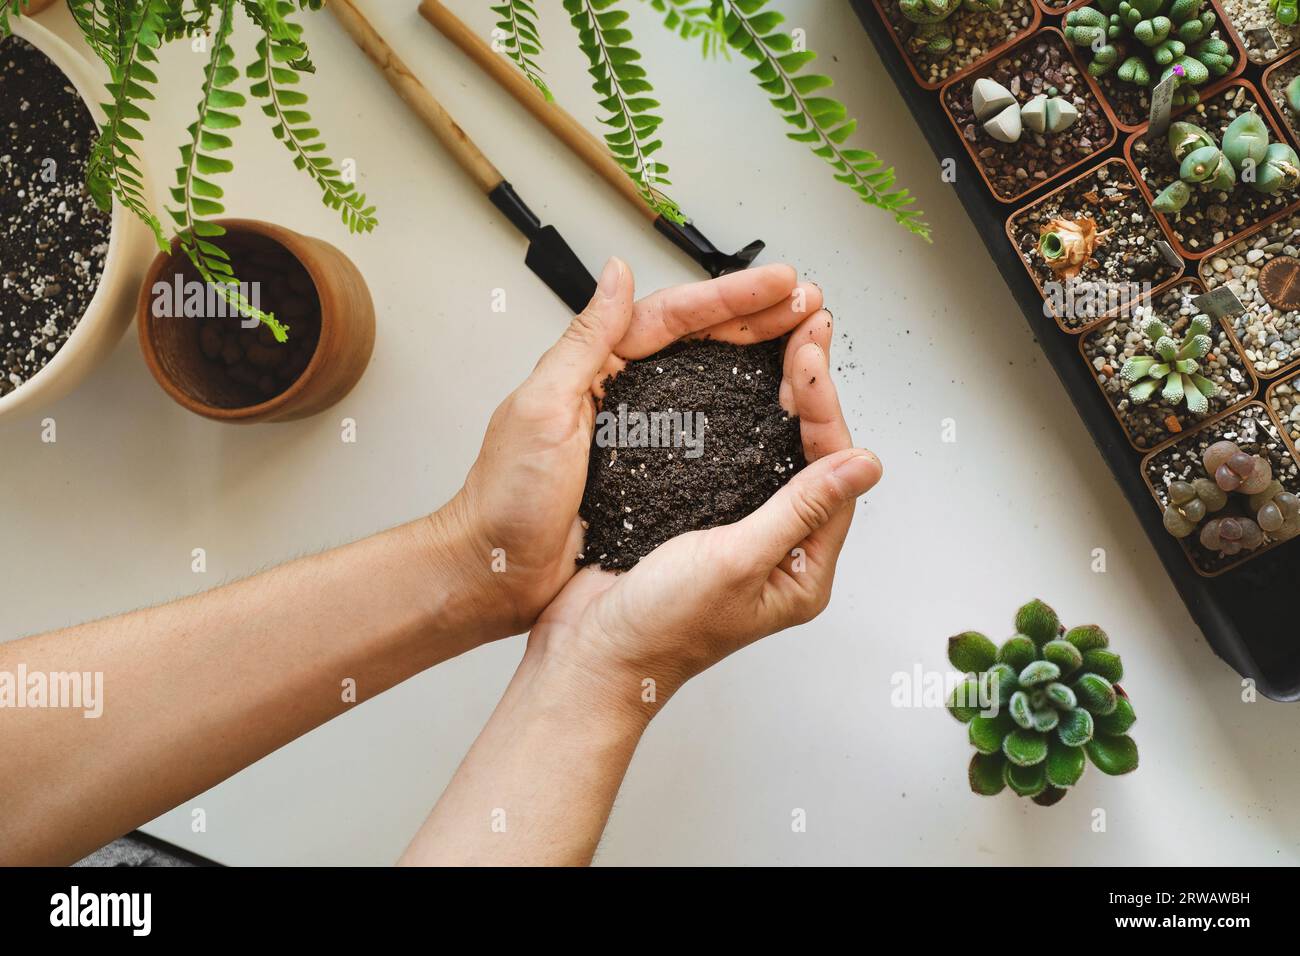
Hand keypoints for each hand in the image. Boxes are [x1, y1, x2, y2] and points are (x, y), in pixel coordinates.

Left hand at [440, 258, 825, 637]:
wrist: (498, 572)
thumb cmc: (506, 500)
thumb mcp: (542, 409)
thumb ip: (583, 341)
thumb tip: (616, 275)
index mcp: (595, 367)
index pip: (673, 316)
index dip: (731, 298)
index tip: (780, 286)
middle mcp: (621, 392)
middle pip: (700, 340)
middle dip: (757, 317)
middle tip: (809, 304)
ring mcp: (640, 432)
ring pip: (709, 378)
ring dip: (757, 356)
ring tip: (803, 341)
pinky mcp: (652, 472)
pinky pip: (705, 429)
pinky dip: (741, 411)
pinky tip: (773, 406)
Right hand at [520, 311, 880, 720]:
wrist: (588, 653)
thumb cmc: (658, 629)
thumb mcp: (737, 563)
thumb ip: (800, 509)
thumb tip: (863, 466)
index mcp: (801, 569)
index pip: (832, 472)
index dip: (823, 408)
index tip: (809, 356)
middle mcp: (777, 548)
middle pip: (809, 454)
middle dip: (810, 389)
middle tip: (808, 329)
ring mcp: (737, 530)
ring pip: (771, 449)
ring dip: (778, 395)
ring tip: (784, 341)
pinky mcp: (698, 517)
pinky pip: (730, 458)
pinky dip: (735, 416)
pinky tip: (734, 383)